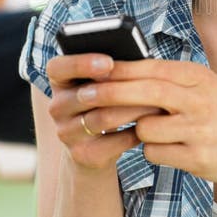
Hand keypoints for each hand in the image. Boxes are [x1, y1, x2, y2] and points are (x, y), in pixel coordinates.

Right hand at [46, 52, 159, 171]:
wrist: (94, 147)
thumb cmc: (105, 102)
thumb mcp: (102, 84)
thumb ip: (112, 70)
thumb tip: (140, 60)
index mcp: (59, 81)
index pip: (57, 68)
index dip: (80, 64)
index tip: (109, 62)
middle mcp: (57, 107)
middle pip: (87, 95)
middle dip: (123, 89)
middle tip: (152, 83)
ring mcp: (67, 133)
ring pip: (104, 118)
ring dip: (135, 110)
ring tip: (159, 103)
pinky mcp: (82, 155)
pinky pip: (115, 141)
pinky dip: (137, 132)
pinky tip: (154, 125)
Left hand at [75, 58, 216, 185]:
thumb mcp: (201, 88)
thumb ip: (167, 79)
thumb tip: (116, 69)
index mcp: (200, 78)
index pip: (152, 69)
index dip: (119, 70)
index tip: (92, 71)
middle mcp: (202, 100)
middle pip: (147, 93)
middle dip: (111, 94)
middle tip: (84, 97)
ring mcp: (200, 130)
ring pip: (146, 128)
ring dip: (137, 131)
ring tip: (151, 132)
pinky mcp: (197, 158)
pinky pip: (154, 153)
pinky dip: (152, 151)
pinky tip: (168, 149)